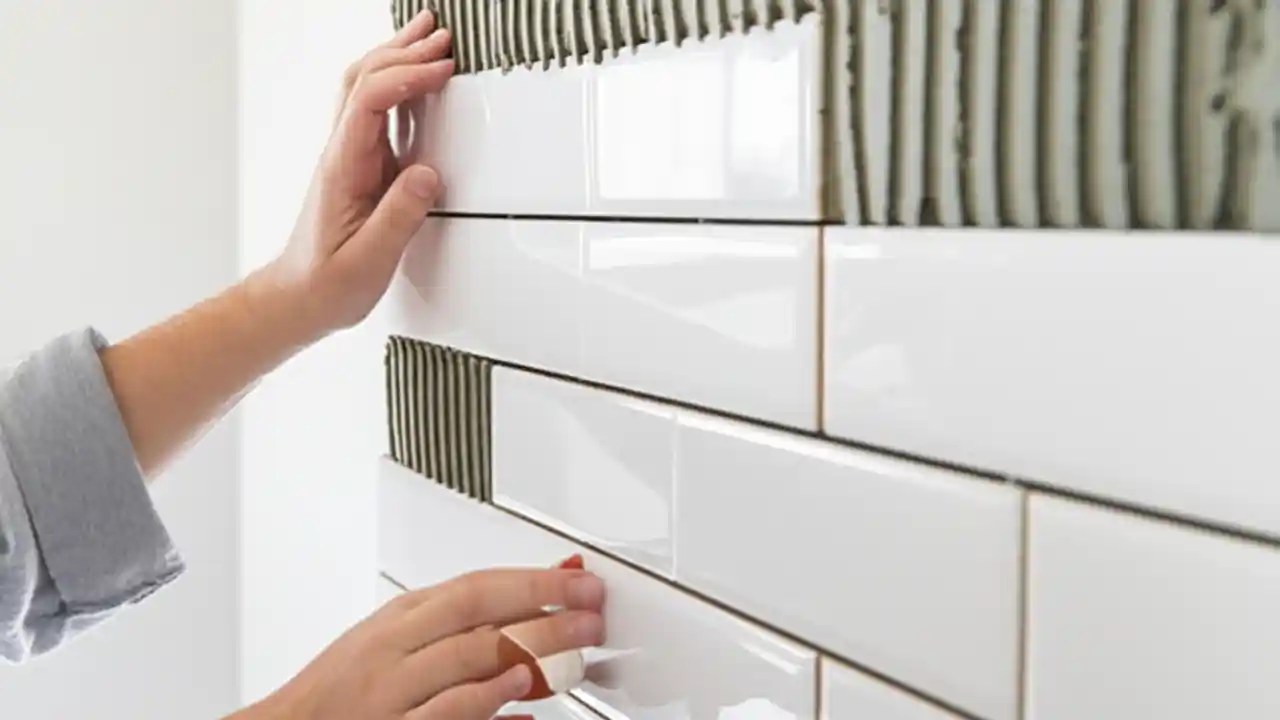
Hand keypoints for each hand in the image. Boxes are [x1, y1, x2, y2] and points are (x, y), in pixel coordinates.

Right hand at [235, 566, 606, 719]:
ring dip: (529, 657)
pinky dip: (486, 709)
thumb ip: (468, 615)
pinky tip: (521, 707)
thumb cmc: (346, 687)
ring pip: (466, 665)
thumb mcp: (399, 636)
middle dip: (543, 614)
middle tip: (591, 616)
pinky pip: (445, 718)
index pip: (475, 586)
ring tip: (573, 656)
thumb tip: (546, 580)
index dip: (535, 581)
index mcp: (400, 619)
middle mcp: (394, 652)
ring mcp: (391, 697)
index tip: (581, 580)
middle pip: (478, 620)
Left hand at [253, 10, 453, 343]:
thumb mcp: (369, 261)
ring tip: (428, 37)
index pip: (369, 101)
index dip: (406, 77)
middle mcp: (342, 153)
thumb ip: (399, 217)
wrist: (299, 298)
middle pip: (364, 79)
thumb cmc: (327, 284)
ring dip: (397, 57)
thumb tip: (429, 174)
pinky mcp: (359, 165)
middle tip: (441, 35)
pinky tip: (415, 79)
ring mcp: (349, 156)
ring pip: (365, 87)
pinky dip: (397, 83)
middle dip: (403, 51)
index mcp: (343, 168)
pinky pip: (375, 109)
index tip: (442, 71)